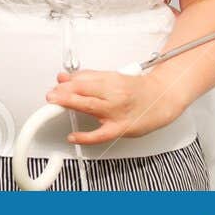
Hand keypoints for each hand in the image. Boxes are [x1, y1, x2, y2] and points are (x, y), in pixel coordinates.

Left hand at [44, 68, 182, 144]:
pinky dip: (85, 137)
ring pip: (90, 107)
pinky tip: (73, 136)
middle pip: (85, 91)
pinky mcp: (121, 129)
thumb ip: (88, 78)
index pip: (84, 79)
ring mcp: (117, 112)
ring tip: (55, 105)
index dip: (67, 82)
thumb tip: (65, 78)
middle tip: (51, 95)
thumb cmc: (138, 89)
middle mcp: (114, 94)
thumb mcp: (113, 77)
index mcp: (112, 79)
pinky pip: (101, 135)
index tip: (57, 84)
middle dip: (65, 92)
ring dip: (71, 104)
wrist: (163, 100)